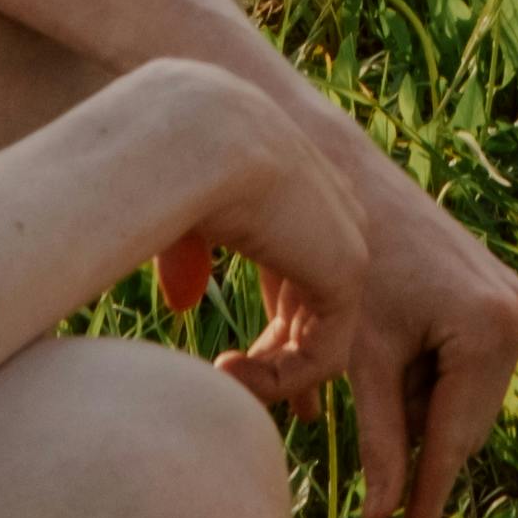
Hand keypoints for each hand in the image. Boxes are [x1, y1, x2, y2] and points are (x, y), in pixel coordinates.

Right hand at [140, 75, 367, 381]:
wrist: (195, 137)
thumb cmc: (170, 163)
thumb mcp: (179, 214)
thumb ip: (189, 255)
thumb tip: (185, 299)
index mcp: (296, 188)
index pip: (301, 267)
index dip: (272, 323)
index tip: (228, 364)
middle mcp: (330, 211)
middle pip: (317, 305)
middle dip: (281, 357)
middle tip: (233, 379)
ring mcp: (344, 239)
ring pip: (321, 337)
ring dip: (271, 374)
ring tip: (221, 375)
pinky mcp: (347, 270)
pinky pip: (324, 354)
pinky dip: (280, 380)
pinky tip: (228, 371)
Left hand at [172, 161, 517, 517]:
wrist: (346, 178)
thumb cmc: (347, 261)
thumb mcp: (359, 358)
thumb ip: (375, 438)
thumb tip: (379, 516)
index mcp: (487, 329)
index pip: (452, 441)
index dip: (428, 504)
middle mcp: (514, 316)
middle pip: (462, 426)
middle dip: (419, 456)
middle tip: (382, 507)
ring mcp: (512, 305)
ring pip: (461, 402)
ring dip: (418, 417)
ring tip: (374, 400)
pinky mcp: (500, 298)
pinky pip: (462, 371)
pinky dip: (424, 386)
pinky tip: (389, 370)